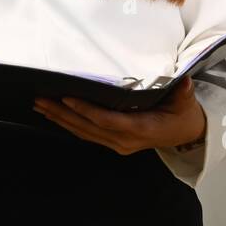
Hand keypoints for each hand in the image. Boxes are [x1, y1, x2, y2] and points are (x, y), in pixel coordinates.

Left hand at [32, 75, 206, 154]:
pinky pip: (87, 135)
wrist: (186, 134)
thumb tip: (184, 80)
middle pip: (88, 128)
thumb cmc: (183, 114)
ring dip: (60, 119)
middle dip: (62, 113)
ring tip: (39, 105)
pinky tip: (54, 115)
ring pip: (83, 133)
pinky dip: (69, 124)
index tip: (67, 98)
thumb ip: (183, 92)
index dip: (86, 110)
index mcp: (141, 129)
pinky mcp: (113, 143)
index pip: (107, 120)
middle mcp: (125, 141)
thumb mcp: (185, 102)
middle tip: (40, 99)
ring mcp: (118, 145)